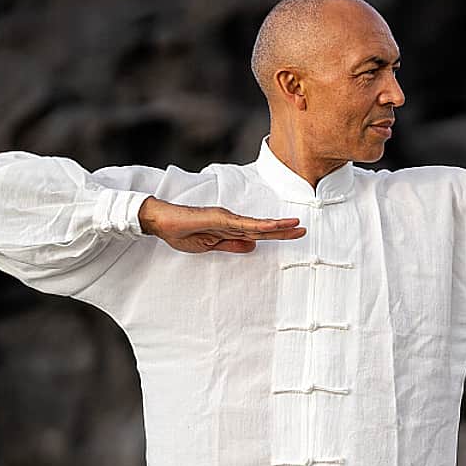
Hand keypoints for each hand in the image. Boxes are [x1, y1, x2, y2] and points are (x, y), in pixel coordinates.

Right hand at [138, 196, 305, 252]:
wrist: (161, 221)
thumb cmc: (181, 232)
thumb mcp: (210, 246)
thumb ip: (231, 245)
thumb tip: (252, 248)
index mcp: (229, 229)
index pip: (258, 233)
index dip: (277, 234)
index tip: (294, 233)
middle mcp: (231, 222)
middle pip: (262, 228)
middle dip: (284, 229)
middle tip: (303, 229)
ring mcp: (226, 219)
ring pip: (257, 225)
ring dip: (276, 226)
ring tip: (295, 225)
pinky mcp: (219, 218)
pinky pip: (243, 224)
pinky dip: (259, 225)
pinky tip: (272, 226)